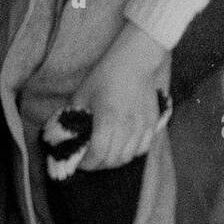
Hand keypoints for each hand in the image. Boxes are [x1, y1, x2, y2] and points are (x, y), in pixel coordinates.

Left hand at [72, 22, 169, 169]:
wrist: (136, 59)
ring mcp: (143, 125)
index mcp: (107, 121)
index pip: (97, 156)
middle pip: (113, 160)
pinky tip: (126, 145)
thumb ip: (76, 118)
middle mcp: (126, 127)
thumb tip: (69, 136)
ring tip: (109, 152)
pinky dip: (133, 151)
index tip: (80, 160)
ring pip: (129, 156)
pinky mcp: (154, 121)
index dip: (86, 164)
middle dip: (99, 164)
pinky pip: (144, 147)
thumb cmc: (106, 75)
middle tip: (92, 158)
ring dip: (116, 159)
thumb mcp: (83, 94)